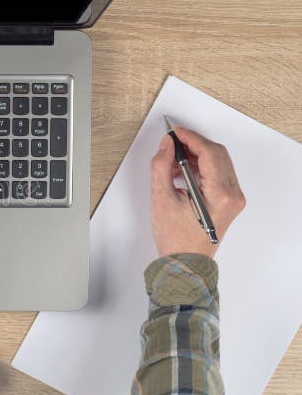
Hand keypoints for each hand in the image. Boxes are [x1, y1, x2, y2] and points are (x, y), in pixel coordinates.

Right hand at [150, 126, 245, 257]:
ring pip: (218, 161)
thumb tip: (167, 145)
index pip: (209, 154)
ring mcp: (234, 198)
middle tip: (172, 143)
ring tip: (173, 160)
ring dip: (197, 155)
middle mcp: (233, 195)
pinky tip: (182, 170)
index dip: (191, 138)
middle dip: (194, 144)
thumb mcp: (161, 199)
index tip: (174, 132)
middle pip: (217, 154)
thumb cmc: (174, 237)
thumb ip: (161, 167)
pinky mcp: (229, 199)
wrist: (185, 261)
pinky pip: (218, 172)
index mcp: (221, 195)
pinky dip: (201, 166)